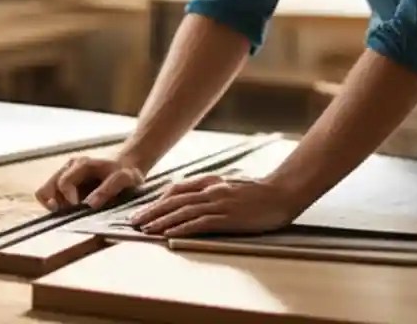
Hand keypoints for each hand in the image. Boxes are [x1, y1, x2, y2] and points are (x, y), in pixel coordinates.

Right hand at [35, 155, 144, 210]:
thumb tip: (89, 205)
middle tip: (73, 213)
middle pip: (46, 189)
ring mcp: (63, 176)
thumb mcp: (125, 178)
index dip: (69, 200)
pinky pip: (49, 198)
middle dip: (58, 205)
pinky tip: (72, 210)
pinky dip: (57, 207)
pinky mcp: (62, 186)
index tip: (80, 210)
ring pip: (44, 194)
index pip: (63, 183)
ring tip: (73, 212)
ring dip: (56, 206)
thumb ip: (109, 189)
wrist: (125, 167)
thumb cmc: (125, 173)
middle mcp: (68, 168)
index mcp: (81, 164)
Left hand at [128, 174, 299, 237]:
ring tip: (145, 230)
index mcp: (212, 182)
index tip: (145, 210)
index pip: (178, 189)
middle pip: (174, 200)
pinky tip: (169, 234)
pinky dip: (181, 228)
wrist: (282, 193)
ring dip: (160, 221)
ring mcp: (219, 203)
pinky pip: (199, 223)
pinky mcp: (227, 217)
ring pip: (182, 212)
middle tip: (134, 222)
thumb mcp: (232, 185)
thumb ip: (212, 189)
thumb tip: (193, 197)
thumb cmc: (259, 192)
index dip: (158, 200)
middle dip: (152, 212)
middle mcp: (211, 190)